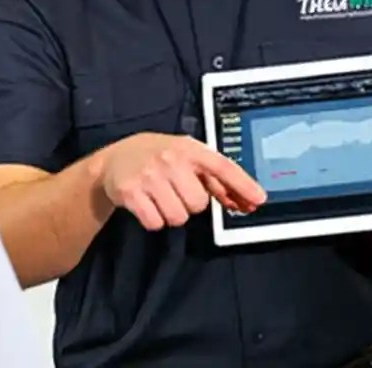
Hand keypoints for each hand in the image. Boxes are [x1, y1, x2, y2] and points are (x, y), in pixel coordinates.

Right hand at [96, 133, 266, 230]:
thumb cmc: (157, 158)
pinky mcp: (130, 192)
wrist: (113, 159)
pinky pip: (156, 223)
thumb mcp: (186, 159)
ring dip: (172, 213)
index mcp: (188, 149)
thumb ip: (215, 181)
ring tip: (161, 197)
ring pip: (178, 217)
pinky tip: (147, 203)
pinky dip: (153, 219)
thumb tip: (244, 202)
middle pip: (198, 204)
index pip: (222, 166)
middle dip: (190, 203)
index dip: (242, 184)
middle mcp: (170, 159)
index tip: (258, 199)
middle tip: (176, 192)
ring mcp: (149, 176)